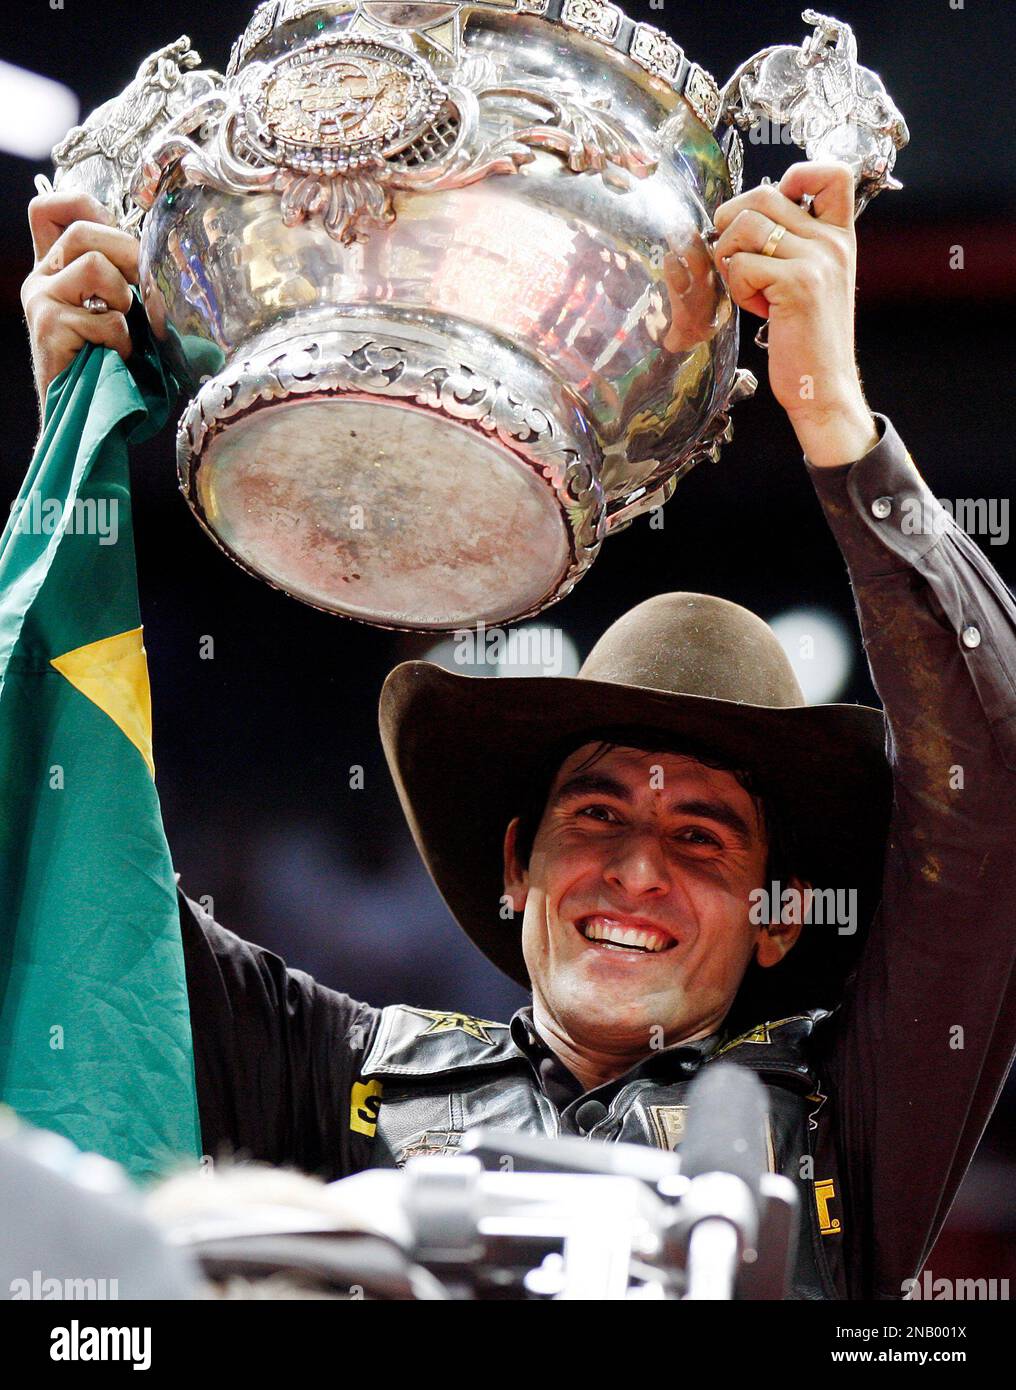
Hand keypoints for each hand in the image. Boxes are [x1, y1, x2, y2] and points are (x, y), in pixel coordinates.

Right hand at [21, 191, 138, 405]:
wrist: (81, 416)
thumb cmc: (107, 364)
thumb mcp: (113, 309)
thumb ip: (119, 274)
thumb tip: (157, 251)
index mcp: (54, 268)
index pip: (50, 207)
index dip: (86, 205)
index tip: (117, 232)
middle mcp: (40, 278)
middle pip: (85, 231)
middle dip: (129, 254)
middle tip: (143, 291)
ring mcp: (40, 300)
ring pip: (94, 266)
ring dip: (123, 300)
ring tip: (122, 330)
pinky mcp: (49, 326)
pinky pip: (105, 317)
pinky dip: (123, 341)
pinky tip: (116, 357)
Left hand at [711, 161, 879, 467]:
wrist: (824, 387)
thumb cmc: (808, 341)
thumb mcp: (812, 282)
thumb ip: (794, 246)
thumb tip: (746, 216)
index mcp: (839, 237)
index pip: (831, 173)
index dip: (794, 174)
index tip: (771, 209)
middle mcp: (832, 242)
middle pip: (763, 194)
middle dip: (732, 224)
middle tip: (736, 259)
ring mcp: (817, 260)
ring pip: (746, 224)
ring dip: (730, 257)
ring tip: (748, 288)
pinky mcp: (796, 284)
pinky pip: (741, 264)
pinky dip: (737, 287)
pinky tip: (757, 310)